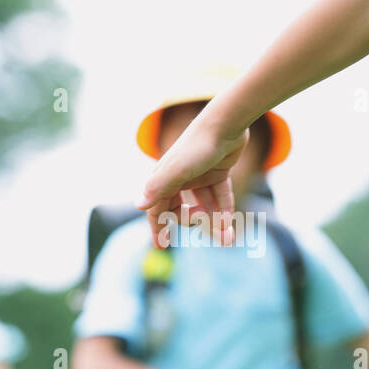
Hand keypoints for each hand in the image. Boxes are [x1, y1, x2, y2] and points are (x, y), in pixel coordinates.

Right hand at [138, 118, 248, 246]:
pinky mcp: (218, 172)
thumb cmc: (197, 146)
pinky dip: (225, 209)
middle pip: (182, 210)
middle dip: (194, 224)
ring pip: (205, 206)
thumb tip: (138, 205)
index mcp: (165, 178)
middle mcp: (180, 178)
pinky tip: (230, 223)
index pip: (158, 208)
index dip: (157, 227)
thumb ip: (157, 187)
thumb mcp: (176, 169)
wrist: (226, 123)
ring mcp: (199, 176)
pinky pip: (220, 197)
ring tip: (227, 238)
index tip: (161, 245)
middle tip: (207, 231)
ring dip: (214, 223)